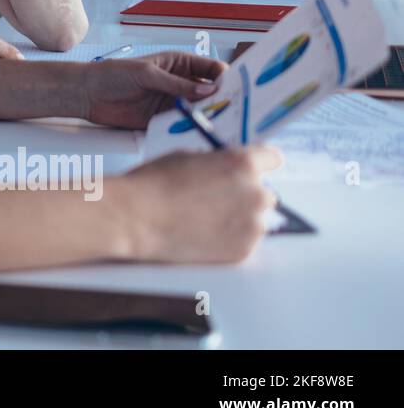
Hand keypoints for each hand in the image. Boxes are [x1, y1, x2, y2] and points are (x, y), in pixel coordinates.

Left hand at [80, 51, 226, 129]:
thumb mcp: (147, 75)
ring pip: (200, 110)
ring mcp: (174, 102)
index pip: (213, 69)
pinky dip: (192, 129)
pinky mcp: (164, 119)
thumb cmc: (114, 74)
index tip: (239, 89)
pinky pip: (183, 124)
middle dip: (223, 100)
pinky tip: (200, 135)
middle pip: (211, 92)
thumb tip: (208, 89)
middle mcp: (181, 83)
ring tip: (222, 126)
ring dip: (209, 117)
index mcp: (180, 64)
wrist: (89, 94)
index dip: (227, 78)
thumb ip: (177, 84)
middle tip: (235, 111)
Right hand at [114, 146, 282, 262]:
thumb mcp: (185, 157)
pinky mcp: (244, 250)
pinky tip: (203, 234)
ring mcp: (252, 225)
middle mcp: (255, 193)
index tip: (258, 169)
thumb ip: (215, 161)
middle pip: (265, 193)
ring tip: (205, 220)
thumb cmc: (153, 184)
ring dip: (239, 219)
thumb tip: (224, 169)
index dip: (261, 162)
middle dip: (245, 195)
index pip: (271, 158)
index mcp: (242, 164)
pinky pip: (245, 241)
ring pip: (256, 220)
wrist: (136, 219)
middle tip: (217, 201)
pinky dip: (229, 239)